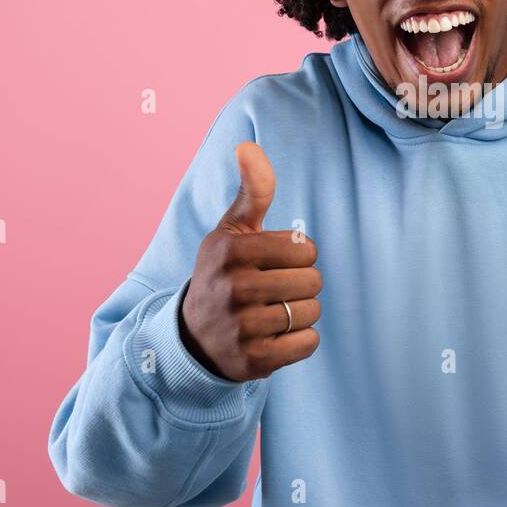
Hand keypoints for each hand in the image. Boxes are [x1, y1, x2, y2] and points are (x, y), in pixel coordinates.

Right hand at [179, 141, 322, 380]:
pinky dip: (301, 340)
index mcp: (229, 249)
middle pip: (312, 281)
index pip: (304, 248)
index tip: (276, 262)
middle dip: (303, 285)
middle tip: (277, 290)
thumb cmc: (225, 272)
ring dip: (302, 313)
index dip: (299, 255)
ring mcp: (239, 327)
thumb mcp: (233, 230)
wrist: (194, 337)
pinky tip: (278, 336)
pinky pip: (307, 343)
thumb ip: (253, 190)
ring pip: (311, 312)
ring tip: (275, 312)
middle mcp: (230, 288)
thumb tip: (247, 146)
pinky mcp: (252, 361)